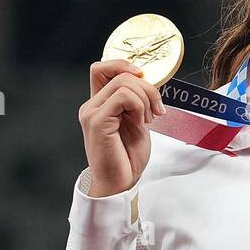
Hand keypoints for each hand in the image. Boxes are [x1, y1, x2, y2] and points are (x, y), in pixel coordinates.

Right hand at [78, 59, 167, 196]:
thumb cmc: (127, 157)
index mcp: (99, 104)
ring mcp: (92, 112)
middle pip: (121, 74)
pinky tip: (142, 123)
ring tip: (148, 120)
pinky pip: (122, 97)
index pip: (102, 68)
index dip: (124, 65)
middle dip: (147, 87)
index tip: (145, 80)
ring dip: (145, 98)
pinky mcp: (97, 121)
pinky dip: (139, 106)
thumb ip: (137, 101)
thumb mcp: (137, 121)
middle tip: (157, 110)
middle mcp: (91, 106)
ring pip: (124, 82)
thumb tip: (148, 80)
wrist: (120, 184)